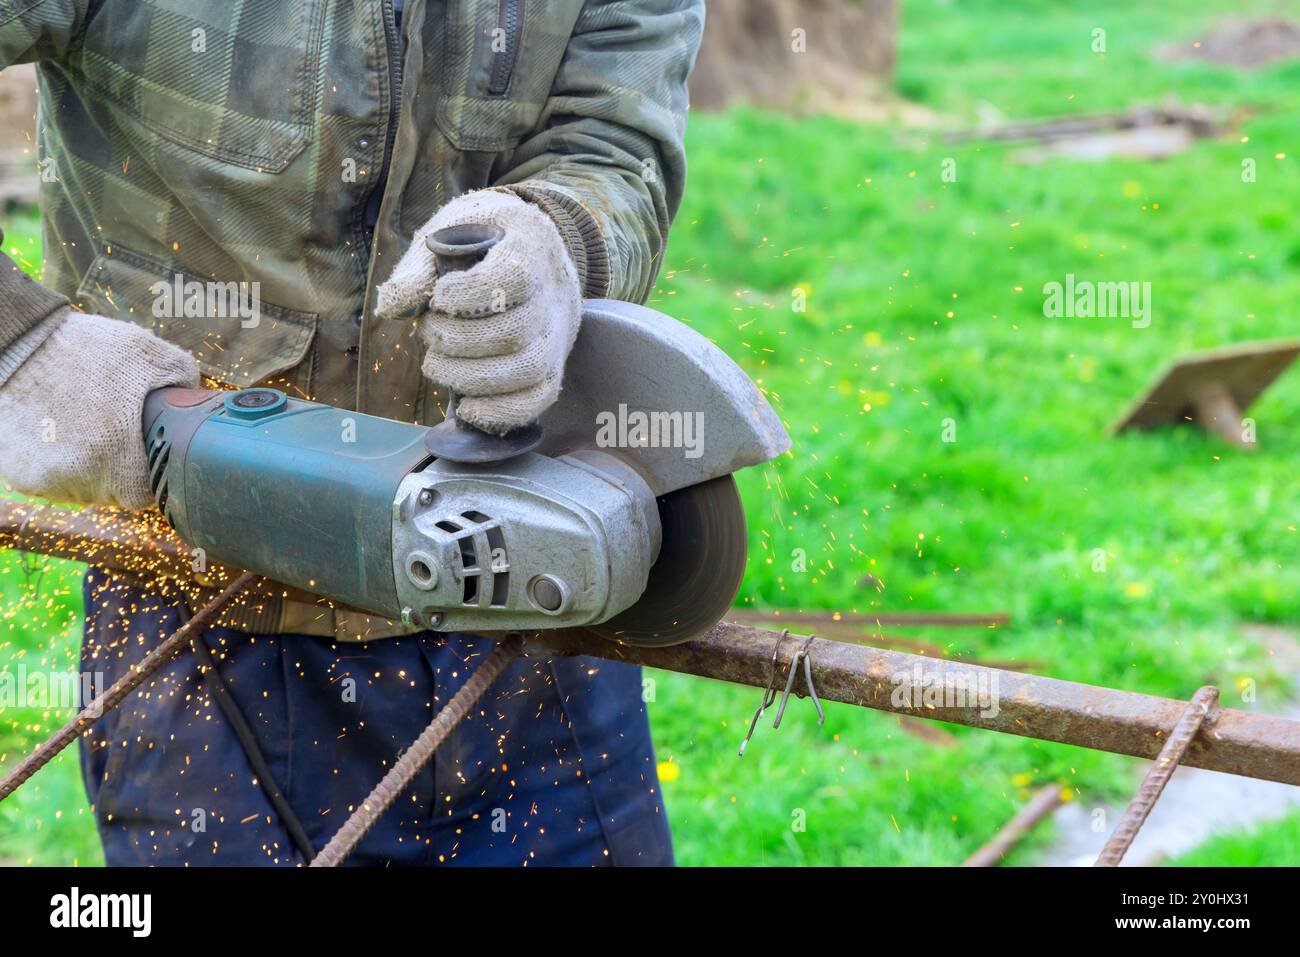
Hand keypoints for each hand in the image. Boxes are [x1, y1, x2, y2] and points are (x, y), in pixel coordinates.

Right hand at [0, 312, 198, 508]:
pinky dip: (60, 463)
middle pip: (113, 493)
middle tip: (117, 434)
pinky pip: (52, 479)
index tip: (148, 455)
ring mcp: (48, 481)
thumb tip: (197, 400)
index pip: (145, 493)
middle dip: (121, 469)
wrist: (17, 345)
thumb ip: (183, 381)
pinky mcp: (21, 476)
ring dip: (89, 468)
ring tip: (89, 428)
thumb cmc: (88, 349)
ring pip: (81, 488)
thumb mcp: (151, 356)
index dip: (150, 474)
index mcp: (120, 463)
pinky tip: (62, 432)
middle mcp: (81, 480)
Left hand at [375, 190, 581, 433]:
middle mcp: (555, 291)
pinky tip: (468, 409)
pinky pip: (540, 396)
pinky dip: (503, 410)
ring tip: (437, 365)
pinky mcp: (554, 362)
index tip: (439, 298)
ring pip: (529, 369)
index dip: (470, 296)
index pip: (513, 277)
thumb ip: (419, 268)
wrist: (525, 247)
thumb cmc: (479, 237)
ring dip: (472, 377)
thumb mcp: (448, 230)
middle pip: (516, 331)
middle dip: (459, 342)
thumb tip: (392, 307)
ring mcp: (559, 331)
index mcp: (530, 243)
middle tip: (428, 332)